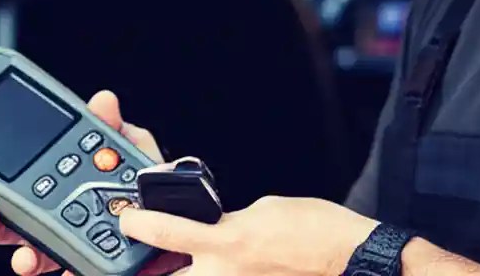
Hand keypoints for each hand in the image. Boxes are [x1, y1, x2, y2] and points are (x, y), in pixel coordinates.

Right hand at [0, 90, 166, 275]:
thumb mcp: (133, 147)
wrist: (181, 214)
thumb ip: (114, 127)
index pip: (7, 184)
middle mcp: (52, 216)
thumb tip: (103, 100)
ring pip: (27, 252)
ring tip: (23, 251)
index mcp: (54, 183)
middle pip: (5, 222)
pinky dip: (62, 270)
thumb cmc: (149, 180)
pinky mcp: (87, 263)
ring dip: (20, 253)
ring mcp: (67, 243)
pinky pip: (68, 270)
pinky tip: (61, 268)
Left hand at [119, 196, 378, 275]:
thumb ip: (230, 222)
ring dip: (193, 271)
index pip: (168, 233)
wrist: (350, 259)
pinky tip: (243, 266)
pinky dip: (226, 273)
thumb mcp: (266, 209)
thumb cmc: (317, 230)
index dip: (140, 224)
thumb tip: (216, 230)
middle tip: (150, 259)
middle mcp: (224, 274)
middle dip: (155, 268)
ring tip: (207, 260)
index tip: (128, 220)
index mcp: (227, 241)